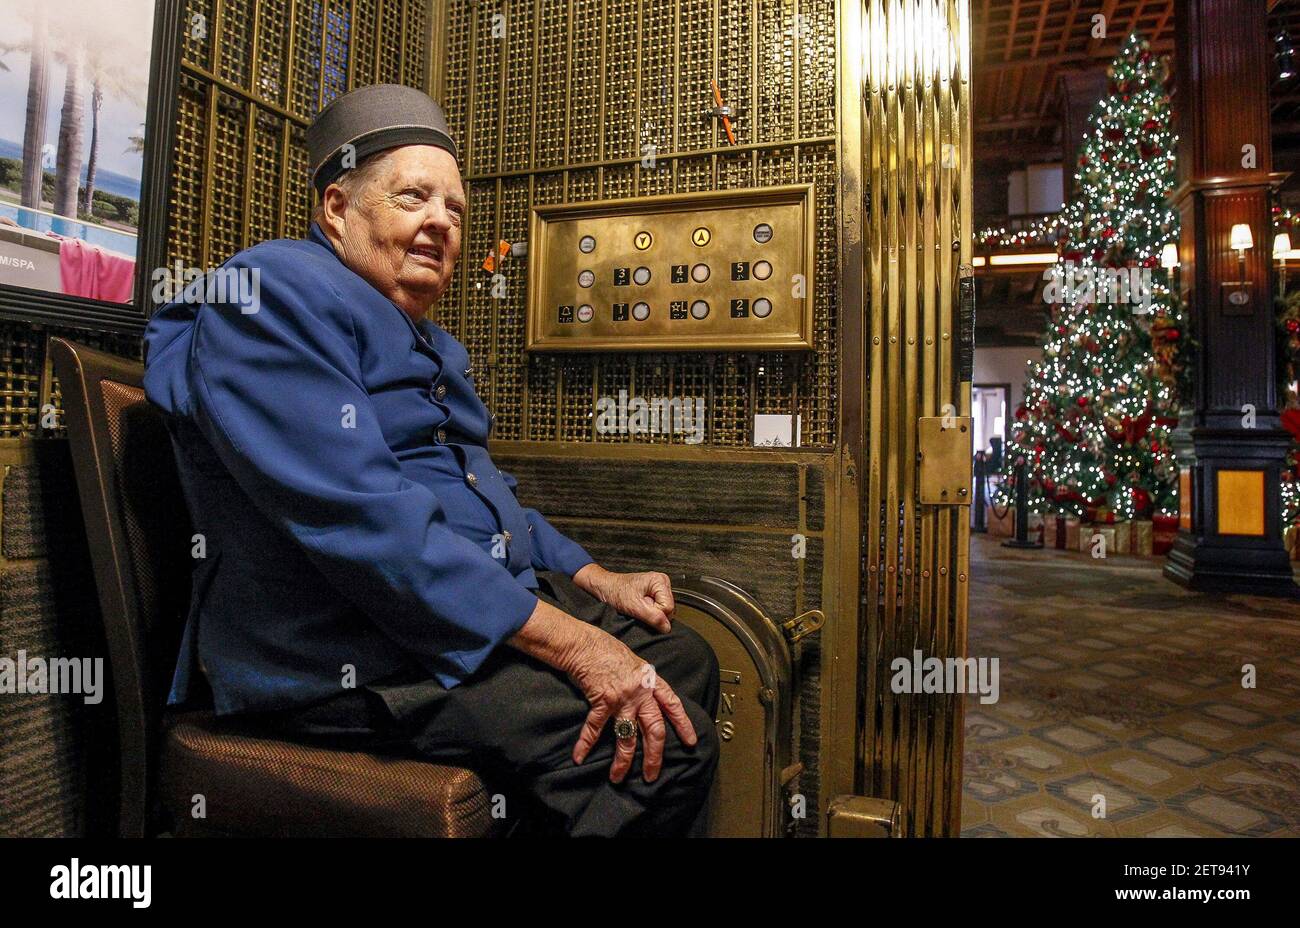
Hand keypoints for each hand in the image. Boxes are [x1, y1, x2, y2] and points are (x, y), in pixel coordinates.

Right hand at [566, 627, 696, 782]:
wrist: (585, 643)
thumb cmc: (609, 651)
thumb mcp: (635, 664)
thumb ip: (645, 682)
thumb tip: (651, 700)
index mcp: (651, 681)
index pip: (673, 705)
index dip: (683, 724)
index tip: (691, 742)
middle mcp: (640, 692)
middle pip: (654, 729)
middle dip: (654, 756)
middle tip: (652, 775)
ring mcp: (622, 697)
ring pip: (627, 736)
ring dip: (623, 760)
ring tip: (617, 777)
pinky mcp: (602, 700)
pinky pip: (594, 728)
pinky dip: (585, 744)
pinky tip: (580, 757)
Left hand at [573, 564, 674, 632]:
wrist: (604, 587)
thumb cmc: (616, 591)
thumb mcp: (634, 606)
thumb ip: (653, 617)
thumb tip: (667, 628)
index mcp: (660, 581)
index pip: (668, 608)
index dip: (655, 614)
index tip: (641, 609)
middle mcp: (663, 583)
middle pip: (668, 610)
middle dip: (654, 614)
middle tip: (638, 608)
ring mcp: (659, 589)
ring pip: (663, 611)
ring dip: (651, 614)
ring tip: (638, 607)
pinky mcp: (655, 595)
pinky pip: (658, 609)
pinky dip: (648, 612)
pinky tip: (639, 607)